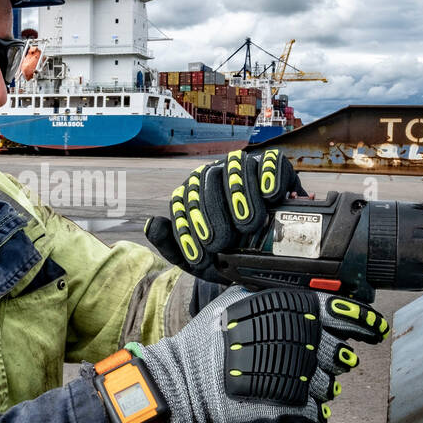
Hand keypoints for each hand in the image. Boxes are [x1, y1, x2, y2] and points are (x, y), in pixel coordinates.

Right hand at [135, 285, 388, 422]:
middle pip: (340, 353)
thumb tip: (303, 287)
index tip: (374, 330)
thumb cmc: (209, 338)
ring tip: (290, 382)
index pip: (345, 313)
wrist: (187, 379)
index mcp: (293, 310)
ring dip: (316, 385)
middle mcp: (302, 341)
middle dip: (332, 358)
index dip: (364, 322)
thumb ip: (273, 293)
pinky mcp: (292, 409)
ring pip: (329, 384)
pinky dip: (306, 409)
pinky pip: (314, 411)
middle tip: (312, 360)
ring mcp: (299, 377)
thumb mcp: (238, 298)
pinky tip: (287, 402)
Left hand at [144, 148, 303, 282]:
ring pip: (237, 167)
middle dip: (214, 214)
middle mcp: (215, 175)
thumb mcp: (195, 259)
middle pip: (208, 181)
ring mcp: (242, 168)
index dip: (191, 227)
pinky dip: (269, 175)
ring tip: (248, 225)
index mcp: (193, 193)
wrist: (262, 261)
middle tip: (222, 243)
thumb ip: (169, 244)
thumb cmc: (225, 257)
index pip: (184, 199)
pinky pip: (269, 161)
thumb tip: (152, 223)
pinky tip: (270, 196)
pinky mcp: (271, 167)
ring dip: (241, 196)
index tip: (202, 252)